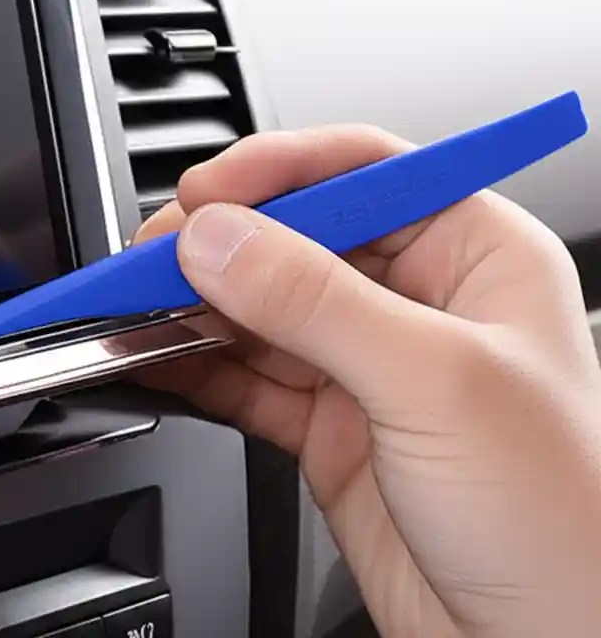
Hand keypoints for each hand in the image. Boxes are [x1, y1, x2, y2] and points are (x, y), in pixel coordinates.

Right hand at [135, 126, 600, 636]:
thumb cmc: (561, 520)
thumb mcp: (437, 385)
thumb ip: (315, 302)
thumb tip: (218, 241)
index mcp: (476, 258)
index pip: (364, 170)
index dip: (278, 171)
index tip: (206, 196)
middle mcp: (418, 304)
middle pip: (294, 239)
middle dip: (218, 246)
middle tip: (150, 262)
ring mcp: (367, 369)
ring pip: (258, 310)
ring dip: (193, 309)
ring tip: (134, 313)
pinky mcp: (326, 430)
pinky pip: (243, 379)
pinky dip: (194, 369)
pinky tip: (157, 360)